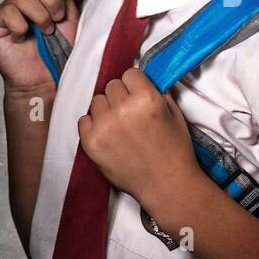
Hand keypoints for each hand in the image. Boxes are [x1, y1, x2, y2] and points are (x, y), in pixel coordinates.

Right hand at [0, 0, 79, 94]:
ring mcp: (8, 9)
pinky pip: (8, 12)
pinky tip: (23, 38)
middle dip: (52, 1)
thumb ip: (67, 0)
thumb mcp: (71, 22)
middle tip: (57, 21)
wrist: (45, 80)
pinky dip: (20, 26)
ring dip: (39, 16)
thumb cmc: (57, 54)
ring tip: (44, 32)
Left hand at [78, 67, 197, 208]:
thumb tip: (143, 79)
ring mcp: (105, 127)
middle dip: (121, 97)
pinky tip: (108, 136)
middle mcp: (123, 110)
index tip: (138, 96)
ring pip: (97, 101)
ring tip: (120, 127)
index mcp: (147, 99)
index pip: (129, 73)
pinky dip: (93, 126)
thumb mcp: (175, 114)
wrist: (167, 185)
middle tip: (131, 115)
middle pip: (112, 86)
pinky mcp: (92, 143)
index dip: (135, 85)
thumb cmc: (175, 151)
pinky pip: (83, 120)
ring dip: (106, 110)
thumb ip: (158, 92)